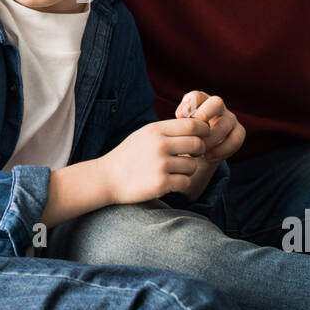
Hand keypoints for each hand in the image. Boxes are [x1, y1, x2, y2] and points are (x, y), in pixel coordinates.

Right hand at [97, 118, 212, 205]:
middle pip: (198, 144)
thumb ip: (167, 130)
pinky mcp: (161, 184)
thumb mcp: (144, 134)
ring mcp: (161, 165)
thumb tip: (196, 126)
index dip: (203, 131)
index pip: (193, 125)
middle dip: (199, 151)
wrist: (106, 178)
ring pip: (193, 166)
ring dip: (188, 170)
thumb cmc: (128, 156)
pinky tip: (170, 182)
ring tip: (174, 171)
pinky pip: (186, 182)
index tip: (202, 137)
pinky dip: (181, 184)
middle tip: (191, 156)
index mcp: (156, 130)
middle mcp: (160, 145)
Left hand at [175, 91, 245, 165]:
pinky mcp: (239, 132)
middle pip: (216, 103)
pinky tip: (208, 157)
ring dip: (211, 139)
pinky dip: (221, 150)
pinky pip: (235, 140)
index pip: (197, 96)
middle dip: (205, 116)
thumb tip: (182, 115)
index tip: (180, 117)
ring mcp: (230, 118)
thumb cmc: (187, 137)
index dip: (188, 105)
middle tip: (194, 134)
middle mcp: (217, 106)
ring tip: (199, 151)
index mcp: (200, 101)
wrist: (199, 152)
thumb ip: (181, 120)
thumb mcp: (180, 129)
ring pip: (225, 124)